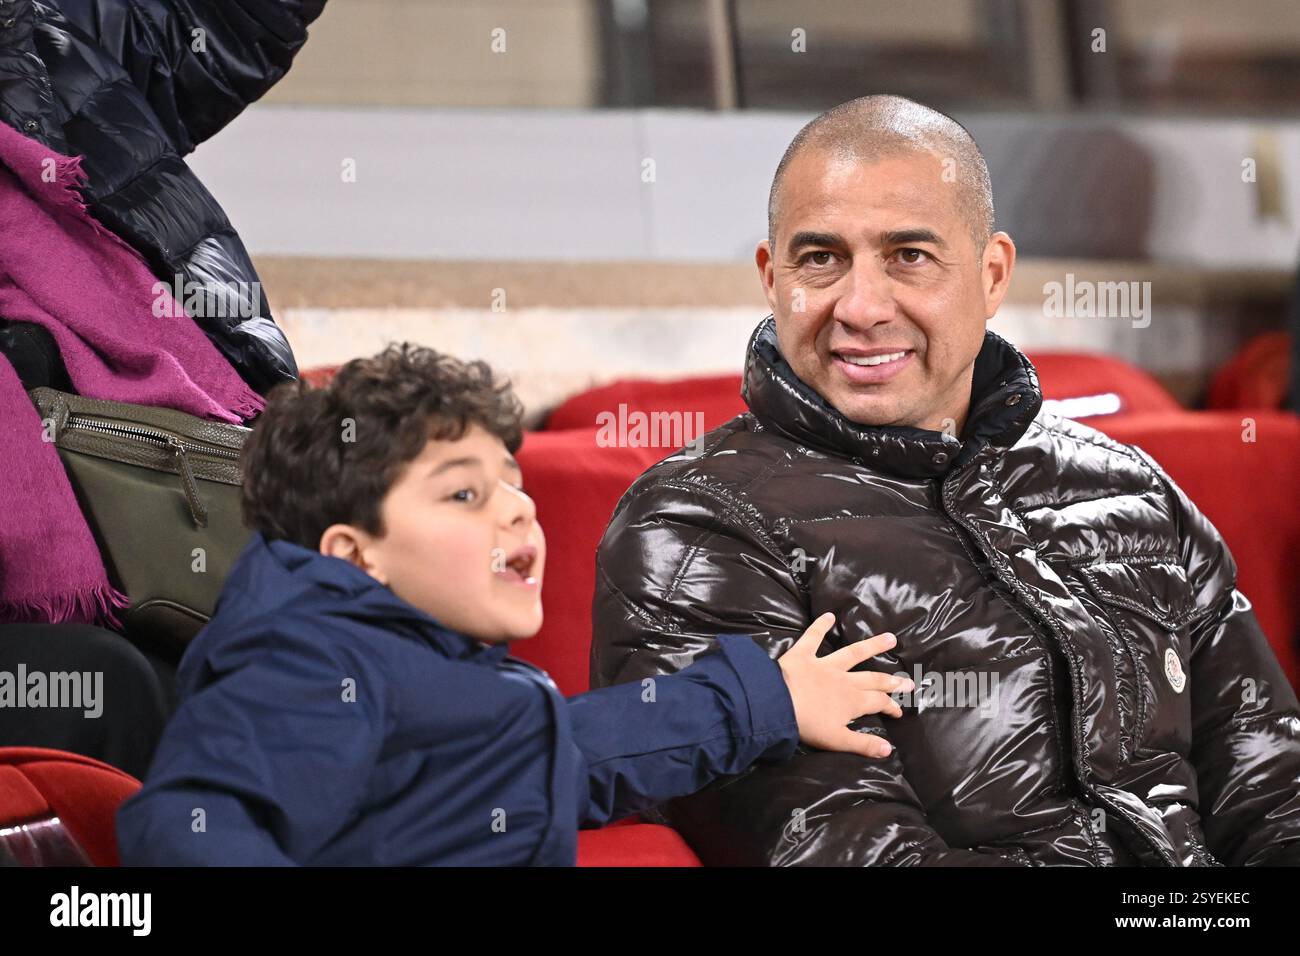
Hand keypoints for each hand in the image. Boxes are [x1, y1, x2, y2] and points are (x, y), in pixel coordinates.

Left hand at [777, 612, 911, 758]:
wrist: (777, 703)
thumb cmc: (807, 725)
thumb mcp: (837, 741)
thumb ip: (863, 744)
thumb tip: (889, 749)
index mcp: (852, 702)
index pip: (878, 702)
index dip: (890, 706)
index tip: (899, 710)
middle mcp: (844, 680)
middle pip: (873, 679)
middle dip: (891, 681)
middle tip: (908, 680)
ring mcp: (825, 665)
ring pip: (853, 653)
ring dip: (872, 646)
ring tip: (890, 638)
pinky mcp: (803, 655)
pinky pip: (813, 637)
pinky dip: (820, 626)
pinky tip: (829, 616)